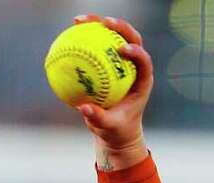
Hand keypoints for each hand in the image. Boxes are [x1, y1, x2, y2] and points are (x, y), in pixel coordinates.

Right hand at [71, 14, 153, 168]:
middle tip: (104, 22)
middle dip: (120, 27)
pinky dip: (84, 39)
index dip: (136, 52)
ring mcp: (122, 63)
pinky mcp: (109, 63)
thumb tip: (83, 108)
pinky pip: (97, 47)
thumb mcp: (109, 128)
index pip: (144, 61)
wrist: (116, 130)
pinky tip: (69, 33)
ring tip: (79, 20)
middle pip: (131, 39)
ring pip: (113, 37)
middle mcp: (134, 67)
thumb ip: (99, 118)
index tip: (121, 49)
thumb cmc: (117, 130)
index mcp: (141, 81)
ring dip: (98, 24)